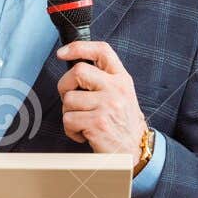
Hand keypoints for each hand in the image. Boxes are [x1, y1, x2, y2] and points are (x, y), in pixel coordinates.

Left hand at [56, 41, 145, 164]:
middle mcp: (116, 89)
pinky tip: (84, 133)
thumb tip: (75, 69)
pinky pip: (68, 120)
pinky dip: (71, 130)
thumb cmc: (123, 123)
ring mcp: (107, 105)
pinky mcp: (97, 122)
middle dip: (65, 85)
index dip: (79, 47)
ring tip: (83, 121)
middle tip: (70, 99)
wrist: (134, 149)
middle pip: (78, 71)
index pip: (102, 51)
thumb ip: (103, 79)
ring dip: (69, 113)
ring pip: (69, 99)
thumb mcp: (121, 94)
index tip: (62, 53)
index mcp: (121, 79)